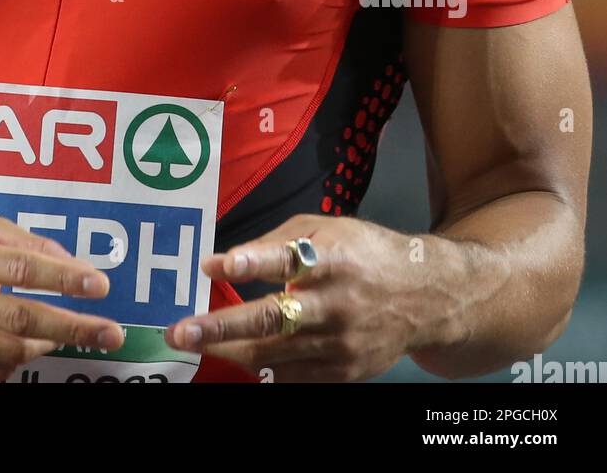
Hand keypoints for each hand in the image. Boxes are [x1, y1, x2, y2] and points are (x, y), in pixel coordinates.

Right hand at [0, 217, 124, 381]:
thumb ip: (23, 242)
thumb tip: (71, 263)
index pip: (23, 267)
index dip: (66, 278)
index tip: (100, 286)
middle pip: (21, 316)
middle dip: (73, 326)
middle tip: (110, 332)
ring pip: (8, 351)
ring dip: (44, 344)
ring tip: (58, 333)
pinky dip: (11, 362)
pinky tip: (18, 344)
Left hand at [164, 214, 447, 381]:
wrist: (425, 298)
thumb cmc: (364, 253)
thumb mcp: (327, 229)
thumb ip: (275, 241)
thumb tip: (221, 261)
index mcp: (335, 258)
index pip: (289, 260)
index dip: (253, 262)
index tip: (217, 264)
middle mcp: (338, 303)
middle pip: (273, 318)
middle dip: (222, 326)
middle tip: (182, 330)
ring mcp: (341, 343)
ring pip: (274, 354)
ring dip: (230, 349)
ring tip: (194, 341)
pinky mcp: (343, 371)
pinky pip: (291, 376)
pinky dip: (261, 367)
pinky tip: (238, 356)